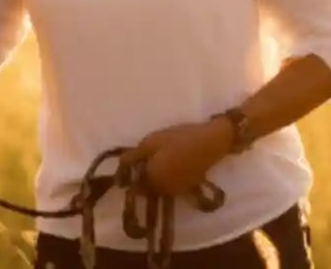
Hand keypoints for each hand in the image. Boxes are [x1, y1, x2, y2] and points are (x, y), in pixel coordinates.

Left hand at [118, 119, 233, 196]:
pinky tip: (169, 163)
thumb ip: (132, 158)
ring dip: (152, 178)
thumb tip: (118, 171)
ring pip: (157, 189)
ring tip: (156, 159)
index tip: (128, 164)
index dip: (127, 176)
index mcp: (151, 181)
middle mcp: (162, 191)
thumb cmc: (179, 139)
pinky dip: (165, 178)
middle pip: (144, 189)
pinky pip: (169, 186)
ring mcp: (176, 191)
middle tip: (143, 158)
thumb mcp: (151, 142)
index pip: (131, 186)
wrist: (211, 142)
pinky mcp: (187, 188)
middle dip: (140, 177)